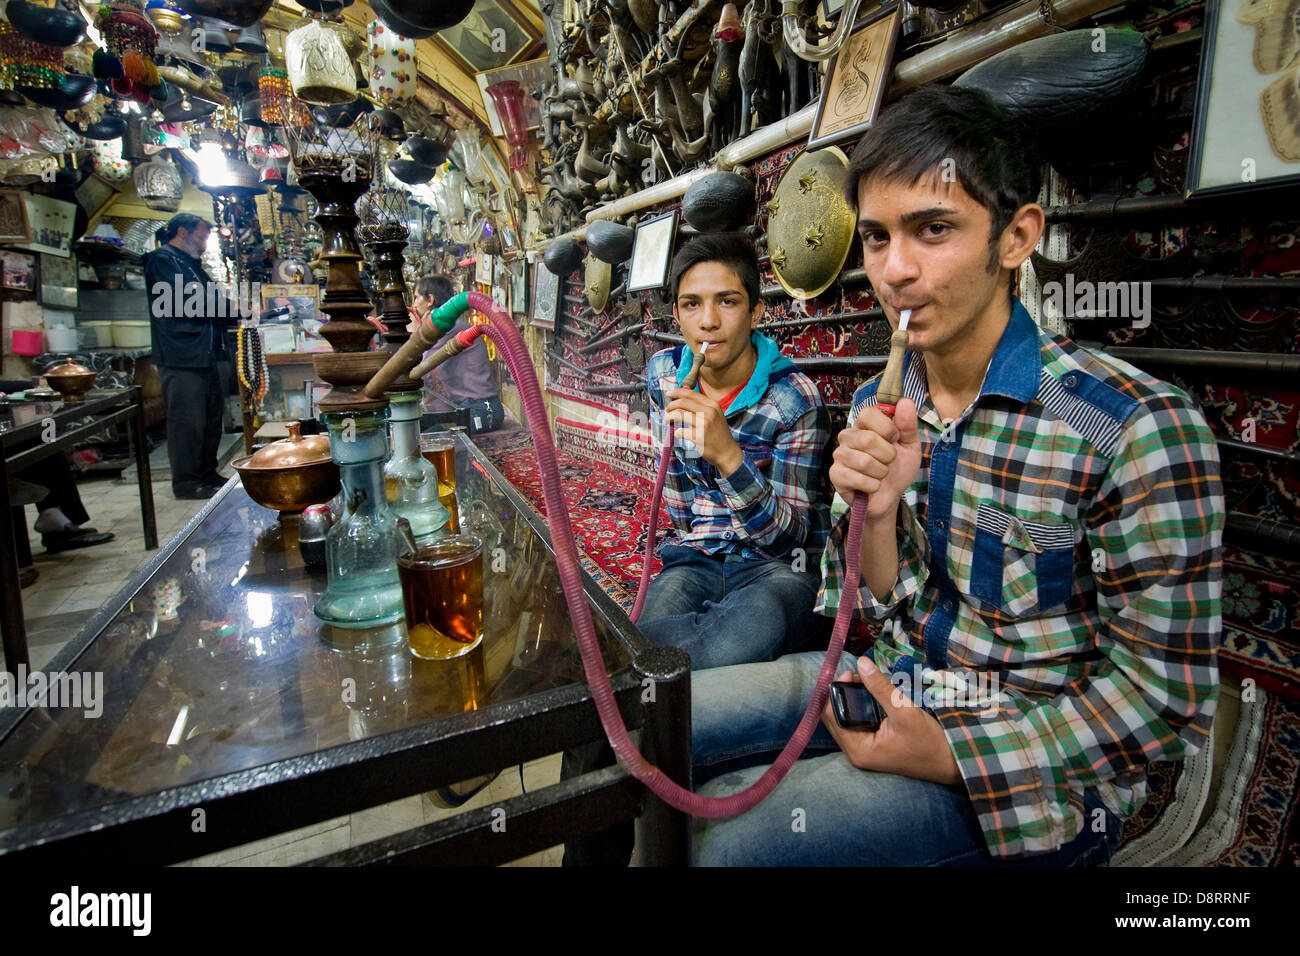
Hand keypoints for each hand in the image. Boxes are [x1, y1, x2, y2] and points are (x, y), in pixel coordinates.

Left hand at [665, 387, 742, 474]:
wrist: (727, 452)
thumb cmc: (719, 434)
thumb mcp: (715, 415)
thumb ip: (702, 407)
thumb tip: (682, 399)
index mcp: (713, 405)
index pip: (691, 394)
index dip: (678, 392)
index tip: (669, 394)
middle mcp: (709, 412)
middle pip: (683, 402)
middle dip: (671, 405)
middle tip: (666, 410)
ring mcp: (704, 424)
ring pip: (679, 414)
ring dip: (669, 417)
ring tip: (666, 421)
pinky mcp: (698, 436)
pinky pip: (680, 431)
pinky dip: (676, 432)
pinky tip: (678, 434)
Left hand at [820, 655, 961, 785]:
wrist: (951, 763)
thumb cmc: (929, 742)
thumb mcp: (904, 711)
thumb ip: (880, 688)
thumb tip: (861, 663)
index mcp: (858, 749)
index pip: (832, 716)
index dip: (837, 691)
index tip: (851, 673)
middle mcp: (855, 753)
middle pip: (836, 717)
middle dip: (844, 693)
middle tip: (859, 675)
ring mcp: (864, 751)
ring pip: (847, 718)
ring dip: (853, 699)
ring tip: (866, 682)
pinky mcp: (874, 746)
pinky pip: (859, 723)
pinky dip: (862, 707)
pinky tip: (872, 695)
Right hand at [828, 397, 920, 519]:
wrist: (890, 496)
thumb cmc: (898, 468)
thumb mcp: (910, 445)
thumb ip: (908, 424)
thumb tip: (905, 401)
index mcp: (864, 425)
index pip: (868, 413)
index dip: (886, 428)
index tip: (894, 439)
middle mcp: (848, 436)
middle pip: (867, 439)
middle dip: (887, 455)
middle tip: (888, 462)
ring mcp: (840, 455)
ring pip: (864, 462)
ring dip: (881, 472)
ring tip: (880, 474)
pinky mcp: (836, 474)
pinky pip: (858, 479)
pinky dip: (872, 486)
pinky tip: (871, 486)